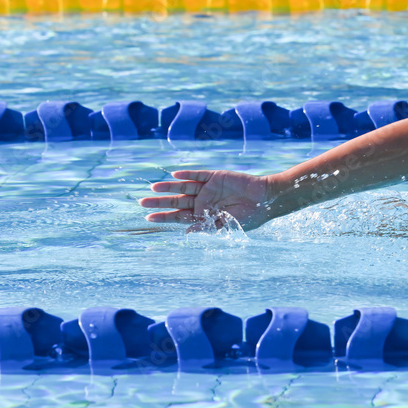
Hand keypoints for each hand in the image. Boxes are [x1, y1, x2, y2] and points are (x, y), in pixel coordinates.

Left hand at [139, 170, 274, 231]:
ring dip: (169, 187)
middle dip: (160, 202)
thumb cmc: (249, 217)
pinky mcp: (216, 176)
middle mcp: (204, 201)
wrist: (266, 200)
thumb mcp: (227, 225)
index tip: (148, 218)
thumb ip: (206, 227)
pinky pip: (199, 175)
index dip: (165, 217)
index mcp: (205, 215)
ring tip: (153, 187)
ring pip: (184, 187)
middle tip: (142, 203)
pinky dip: (187, 174)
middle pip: (177, 201)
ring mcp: (209, 188)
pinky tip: (174, 175)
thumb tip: (186, 232)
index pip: (180, 216)